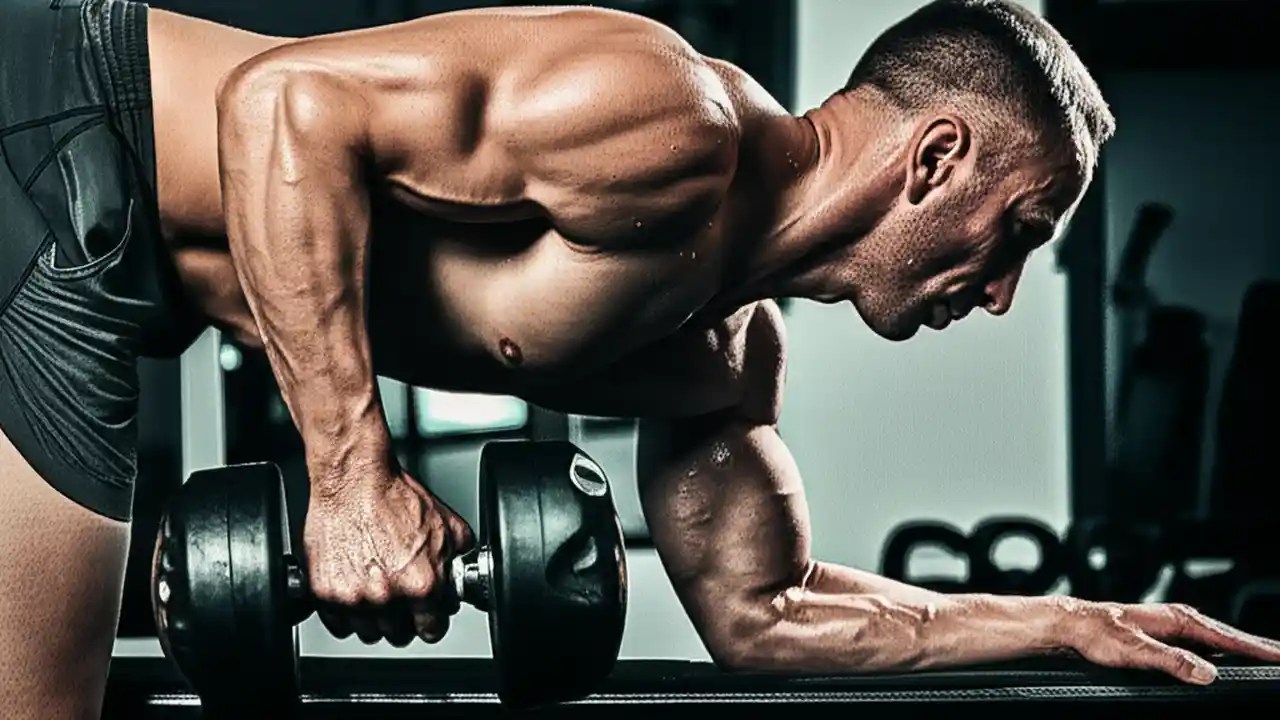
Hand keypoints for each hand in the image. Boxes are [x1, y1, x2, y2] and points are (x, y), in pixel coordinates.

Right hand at [302, 464, 474, 646]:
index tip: (427, 617)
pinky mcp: (325, 592)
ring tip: (376, 593)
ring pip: (368, 632)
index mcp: (421, 584)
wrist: (353, 480)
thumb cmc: (393, 496)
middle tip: (400, 598)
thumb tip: (461, 570)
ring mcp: (353, 597)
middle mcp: (387, 596)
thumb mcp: (445, 523)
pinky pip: (338, 623)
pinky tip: (354, 592)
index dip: (432, 621)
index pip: (432, 630)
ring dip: (374, 619)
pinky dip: (345, 614)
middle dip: (403, 619)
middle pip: (399, 634)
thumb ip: (458, 554)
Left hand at [1053, 599, 1279, 682]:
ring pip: (1217, 639)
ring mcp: (1171, 626)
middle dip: (1259, 646)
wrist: (1071, 625)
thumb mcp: (1135, 650)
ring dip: (1242, 648)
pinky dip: (1221, 650)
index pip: (1229, 637)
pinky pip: (1202, 644)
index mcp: (1178, 619)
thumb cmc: (1096, 632)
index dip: (1258, 649)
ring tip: (1264, 657)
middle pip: (1229, 635)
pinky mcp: (1163, 636)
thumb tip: (1207, 673)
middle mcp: (1178, 619)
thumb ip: (1171, 660)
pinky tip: (1223, 660)